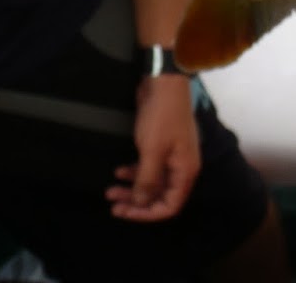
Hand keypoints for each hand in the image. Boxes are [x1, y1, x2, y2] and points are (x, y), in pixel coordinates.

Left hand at [107, 75, 200, 220]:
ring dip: (132, 188)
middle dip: (135, 202)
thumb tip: (141, 204)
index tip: (124, 211)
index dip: (147, 213)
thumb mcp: (151, 151)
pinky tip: (119, 171)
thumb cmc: (161, 118)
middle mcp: (182, 167)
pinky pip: (149, 168)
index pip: (169, 206)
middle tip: (112, 203)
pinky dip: (134, 173)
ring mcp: (172, 156)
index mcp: (185, 171)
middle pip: (159, 196)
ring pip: (152, 182)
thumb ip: (146, 181)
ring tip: (110, 190)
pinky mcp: (162, 146)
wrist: (164, 83)